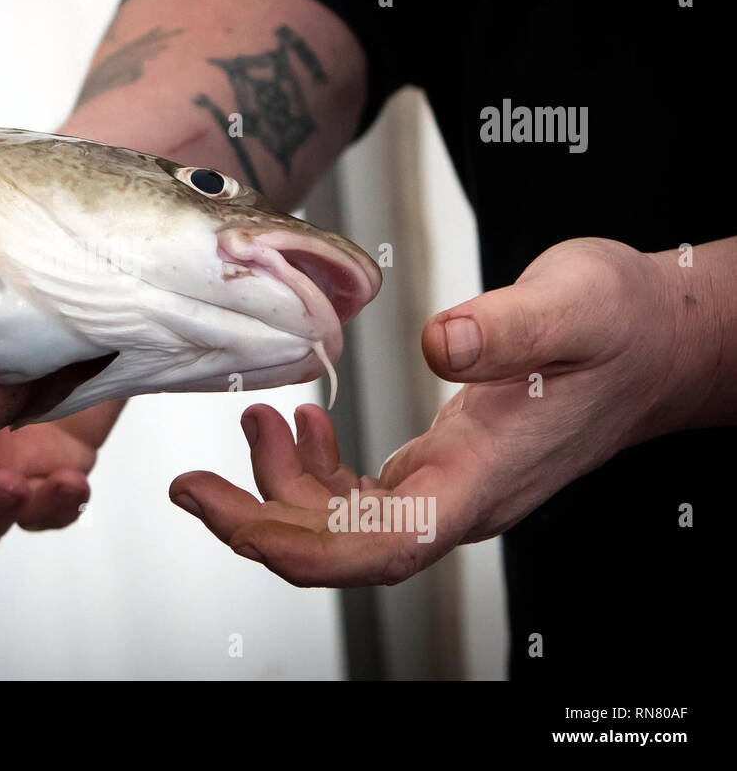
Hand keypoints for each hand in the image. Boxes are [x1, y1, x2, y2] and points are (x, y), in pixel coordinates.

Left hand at [169, 237, 729, 584]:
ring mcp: (451, 487)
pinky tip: (302, 421)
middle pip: (343, 548)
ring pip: (345, 522)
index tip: (230, 517)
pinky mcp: (443, 465)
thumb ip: (507, 327)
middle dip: (259, 521)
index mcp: (485, 479)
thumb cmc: (625, 327)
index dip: (299, 547)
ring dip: (283, 485)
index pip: (380, 547)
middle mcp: (462, 498)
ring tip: (259, 418)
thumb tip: (441, 343)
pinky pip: (362, 494)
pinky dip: (316, 466)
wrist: (659, 341)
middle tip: (191, 483)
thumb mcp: (573, 303)